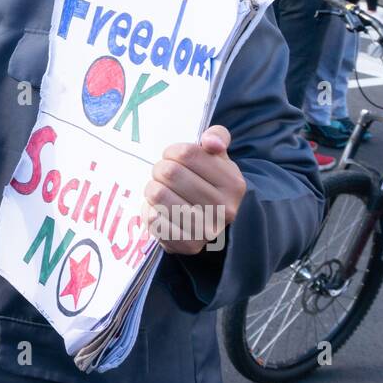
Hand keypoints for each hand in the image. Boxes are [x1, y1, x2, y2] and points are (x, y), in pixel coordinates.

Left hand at [144, 125, 245, 255]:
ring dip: (152, 189)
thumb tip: (211, 141)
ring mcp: (207, 230)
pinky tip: (160, 211)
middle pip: (169, 172)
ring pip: (157, 194)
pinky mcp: (187, 246)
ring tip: (161, 191)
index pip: (186, 153)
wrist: (211, 224)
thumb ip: (217, 137)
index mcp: (233, 183)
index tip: (173, 157)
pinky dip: (149, 210)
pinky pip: (152, 218)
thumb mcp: (218, 157)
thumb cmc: (209, 182)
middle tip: (163, 175)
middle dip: (159, 169)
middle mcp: (224, 209)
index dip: (172, 151)